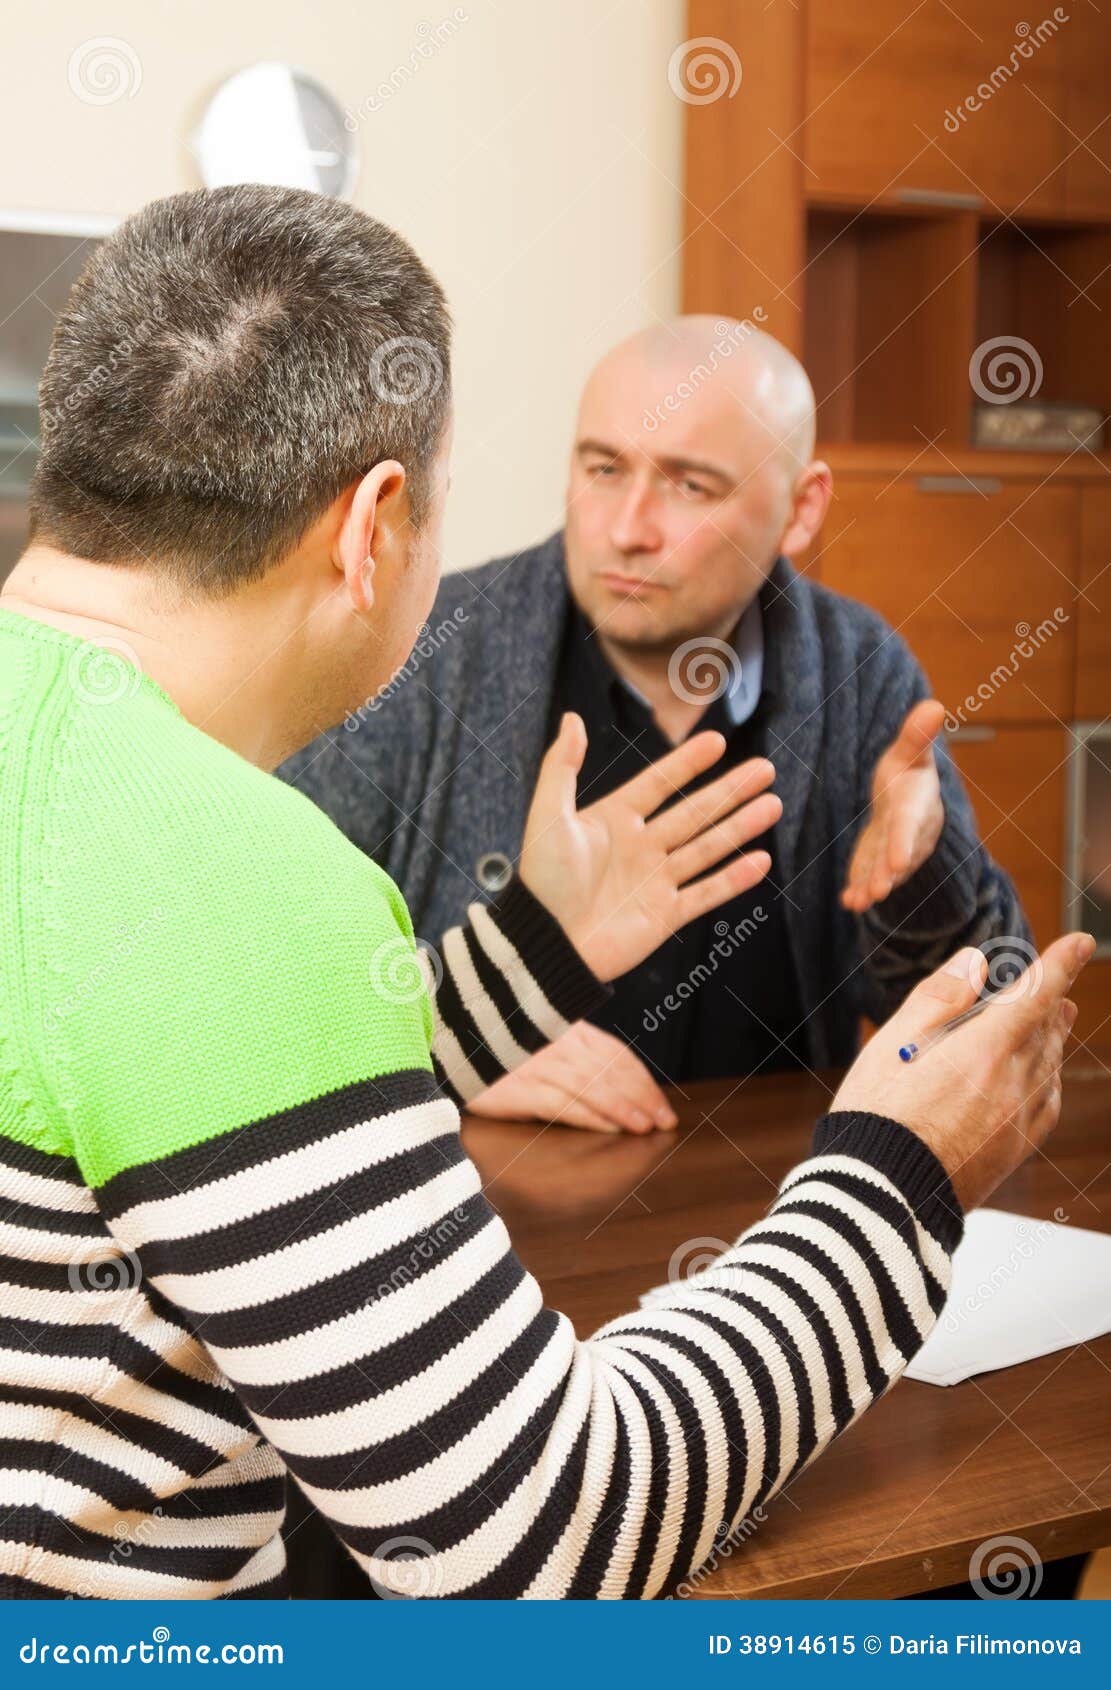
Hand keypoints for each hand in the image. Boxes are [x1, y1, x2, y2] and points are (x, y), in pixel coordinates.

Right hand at [469, 1021, 677, 1134]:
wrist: (446, 1037)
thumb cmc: (492, 1038)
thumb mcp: (535, 1030)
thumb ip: (567, 1044)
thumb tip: (603, 1071)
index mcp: (565, 1026)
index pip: (616, 1054)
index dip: (643, 1080)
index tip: (661, 1102)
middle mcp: (558, 1043)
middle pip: (613, 1072)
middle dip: (644, 1098)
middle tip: (665, 1121)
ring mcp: (540, 1065)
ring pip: (595, 1089)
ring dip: (625, 1110)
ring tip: (646, 1128)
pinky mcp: (520, 1089)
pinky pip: (566, 1105)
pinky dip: (592, 1118)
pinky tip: (611, 1129)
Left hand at [520, 713, 780, 982]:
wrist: (546, 945)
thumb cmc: (542, 881)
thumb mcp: (548, 817)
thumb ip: (561, 767)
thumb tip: (572, 719)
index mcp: (613, 820)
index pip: (658, 784)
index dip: (686, 763)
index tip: (716, 741)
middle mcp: (640, 847)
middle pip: (694, 813)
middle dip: (730, 790)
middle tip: (765, 768)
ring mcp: (655, 881)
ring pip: (707, 848)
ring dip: (740, 826)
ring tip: (772, 804)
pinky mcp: (665, 916)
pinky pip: (706, 893)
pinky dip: (734, 879)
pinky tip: (760, 860)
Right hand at [830, 931, 1094, 1210]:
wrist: (881, 1196)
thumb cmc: (876, 1116)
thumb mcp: (893, 1044)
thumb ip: (938, 998)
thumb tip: (975, 960)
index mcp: (983, 1052)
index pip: (1036, 995)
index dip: (1060, 964)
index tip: (1080, 942)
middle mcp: (1011, 1085)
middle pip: (1045, 1031)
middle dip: (1053, 1001)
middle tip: (1058, 984)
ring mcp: (1016, 1122)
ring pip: (1049, 1067)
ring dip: (1054, 1038)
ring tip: (1058, 1020)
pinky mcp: (1013, 1152)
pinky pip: (1047, 1106)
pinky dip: (1051, 1080)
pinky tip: (1045, 1079)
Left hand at [841, 699, 945, 912]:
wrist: (906, 800)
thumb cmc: (907, 774)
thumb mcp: (909, 753)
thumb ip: (917, 736)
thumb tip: (934, 705)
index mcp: (916, 808)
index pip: (910, 826)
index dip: (905, 842)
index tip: (900, 860)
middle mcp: (909, 836)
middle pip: (898, 856)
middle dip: (888, 874)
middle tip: (877, 890)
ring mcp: (893, 855)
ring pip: (884, 874)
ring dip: (872, 887)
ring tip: (860, 901)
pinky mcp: (877, 865)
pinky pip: (868, 880)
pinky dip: (858, 892)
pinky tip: (848, 902)